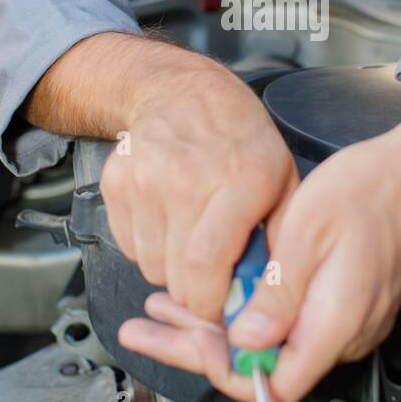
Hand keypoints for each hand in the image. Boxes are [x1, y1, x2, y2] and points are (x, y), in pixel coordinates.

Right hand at [101, 51, 298, 322]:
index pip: (205, 264)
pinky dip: (148, 248)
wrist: (182, 91)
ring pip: (149, 264)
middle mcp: (186, 176)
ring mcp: (145, 178)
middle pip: (174, 273)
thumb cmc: (241, 140)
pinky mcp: (116, 182)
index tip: (218, 310)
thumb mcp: (284, 183)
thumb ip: (280, 244)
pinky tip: (169, 220)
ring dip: (170, 270)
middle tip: (209, 282)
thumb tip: (266, 303)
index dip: (208, 302)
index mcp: (239, 179)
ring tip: (191, 240)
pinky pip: (128, 244)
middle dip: (193, 294)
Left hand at [116, 59, 400, 401]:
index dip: (224, 370)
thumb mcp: (307, 232)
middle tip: (145, 329)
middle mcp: (346, 334)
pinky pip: (291, 325)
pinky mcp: (345, 306)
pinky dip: (246, 313)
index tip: (185, 339)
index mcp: (337, 322)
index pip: (274, 385)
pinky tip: (213, 293)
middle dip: (198, 349)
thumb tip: (242, 343)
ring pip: (272, 345)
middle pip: (264, 368)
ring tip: (163, 307)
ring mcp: (348, 323)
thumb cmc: (369, 188)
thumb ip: (276, 294)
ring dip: (216, 328)